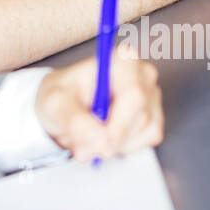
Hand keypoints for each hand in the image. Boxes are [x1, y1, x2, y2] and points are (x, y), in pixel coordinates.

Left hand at [33, 47, 163, 162]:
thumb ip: (75, 122)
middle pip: (141, 117)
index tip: (98, 144)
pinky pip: (147, 140)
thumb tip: (100, 141)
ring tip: (90, 134)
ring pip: (145, 132)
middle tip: (84, 148)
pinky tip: (105, 135)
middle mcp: (141, 75)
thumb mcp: (55, 104)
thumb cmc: (60, 96)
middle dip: (111, 139)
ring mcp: (151, 96)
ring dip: (115, 143)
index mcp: (122, 61)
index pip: (134, 96)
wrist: (62, 106)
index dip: (119, 126)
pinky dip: (123, 146)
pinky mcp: (153, 116)